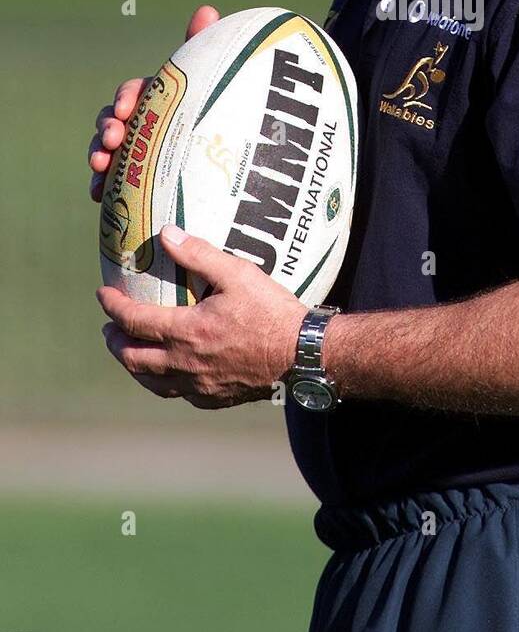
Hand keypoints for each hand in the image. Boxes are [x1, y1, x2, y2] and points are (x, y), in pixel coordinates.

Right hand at [87, 5, 220, 201]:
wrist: (231, 176)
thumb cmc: (218, 118)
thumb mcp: (212, 86)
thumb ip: (203, 51)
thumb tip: (207, 8)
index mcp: (160, 99)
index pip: (135, 91)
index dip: (126, 97)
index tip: (126, 110)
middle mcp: (143, 123)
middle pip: (113, 120)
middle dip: (106, 126)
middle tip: (113, 138)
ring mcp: (135, 151)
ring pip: (105, 148)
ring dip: (97, 152)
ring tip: (100, 165)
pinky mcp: (132, 179)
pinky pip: (109, 181)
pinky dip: (100, 185)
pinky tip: (96, 193)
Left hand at [97, 225, 307, 408]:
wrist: (302, 354)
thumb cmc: (272, 311)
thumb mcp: (237, 273)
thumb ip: (199, 254)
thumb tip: (167, 233)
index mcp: (187, 331)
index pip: (134, 320)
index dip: (113, 306)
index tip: (103, 295)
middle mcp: (185, 363)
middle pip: (133, 358)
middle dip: (115, 341)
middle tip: (109, 329)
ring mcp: (199, 385)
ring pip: (151, 382)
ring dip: (134, 365)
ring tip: (130, 352)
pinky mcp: (215, 398)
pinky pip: (178, 393)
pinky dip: (164, 381)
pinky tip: (169, 373)